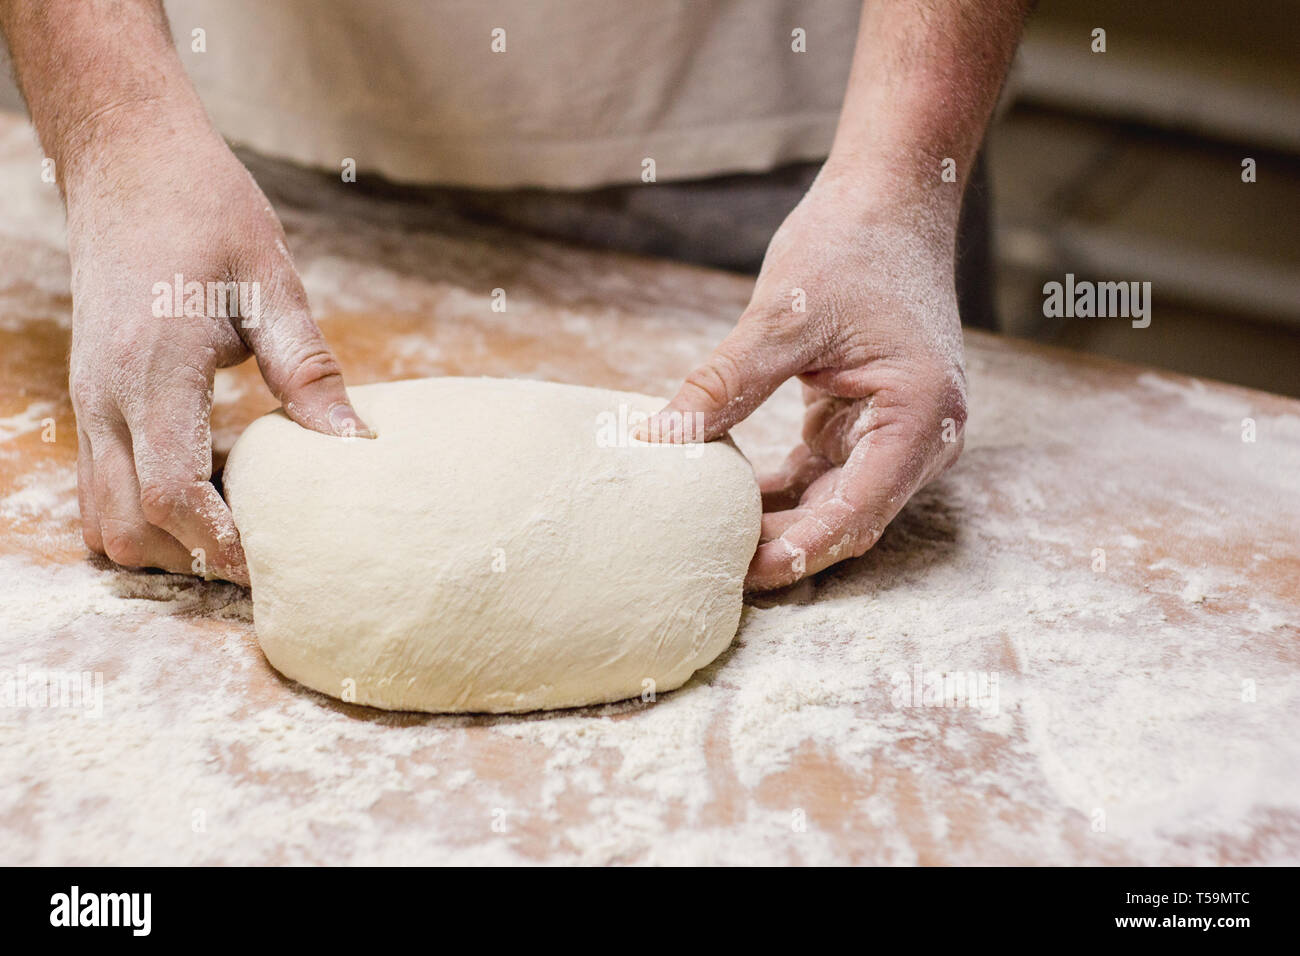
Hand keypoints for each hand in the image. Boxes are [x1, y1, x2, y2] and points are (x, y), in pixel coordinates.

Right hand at [65, 106, 369, 584]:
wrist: (128, 161)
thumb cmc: (205, 211)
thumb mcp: (271, 285)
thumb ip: (308, 370)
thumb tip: (356, 446)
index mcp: (152, 372)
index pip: (173, 494)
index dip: (223, 545)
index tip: (277, 564)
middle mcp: (105, 398)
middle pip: (127, 529)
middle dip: (191, 558)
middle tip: (263, 552)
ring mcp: (87, 401)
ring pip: (101, 517)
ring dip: (162, 540)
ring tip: (235, 523)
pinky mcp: (88, 396)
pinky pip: (98, 484)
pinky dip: (142, 509)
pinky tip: (205, 484)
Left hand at [646, 168, 967, 590]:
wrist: (891, 195)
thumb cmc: (852, 243)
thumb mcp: (782, 314)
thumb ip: (725, 383)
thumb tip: (660, 439)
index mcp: (919, 416)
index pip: (856, 512)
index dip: (796, 550)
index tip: (738, 573)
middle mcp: (921, 437)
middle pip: (848, 520)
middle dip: (783, 548)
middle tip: (710, 571)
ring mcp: (896, 432)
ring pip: (834, 503)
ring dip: (778, 524)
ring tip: (710, 542)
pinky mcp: (868, 420)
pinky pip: (823, 474)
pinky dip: (780, 490)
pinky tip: (726, 497)